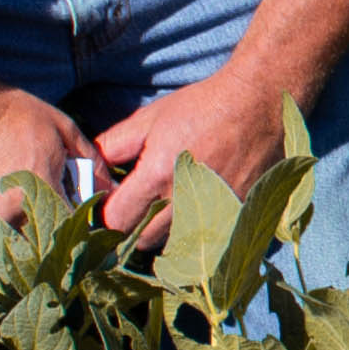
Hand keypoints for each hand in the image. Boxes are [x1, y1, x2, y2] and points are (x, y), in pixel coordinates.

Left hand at [92, 64, 293, 250]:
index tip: (112, 204)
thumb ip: (113, 145)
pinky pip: (203, 240)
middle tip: (138, 206)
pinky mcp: (234, 217)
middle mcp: (183, 202)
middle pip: (141, 241)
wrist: (256, 104)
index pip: (115, 221)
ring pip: (172, 245)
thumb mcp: (149, 118)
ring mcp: (211, 214)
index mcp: (157, 176)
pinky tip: (195, 208)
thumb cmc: (200, 108)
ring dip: (163, 232)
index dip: (107, 215)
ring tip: (167, 205)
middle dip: (133, 227)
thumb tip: (91, 169)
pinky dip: (194, 232)